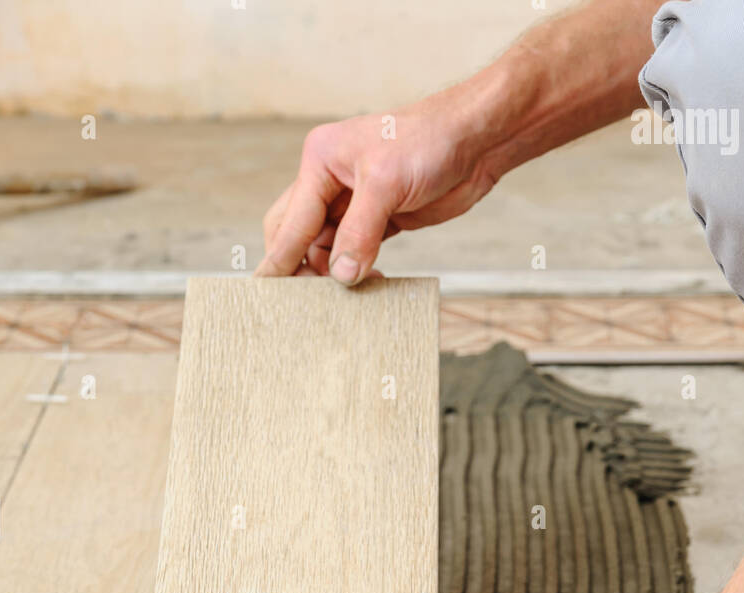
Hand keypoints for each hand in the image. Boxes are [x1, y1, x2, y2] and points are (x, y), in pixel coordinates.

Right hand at [255, 84, 500, 285]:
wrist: (476, 141)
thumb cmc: (429, 142)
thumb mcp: (387, 184)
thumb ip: (359, 232)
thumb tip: (341, 275)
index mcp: (320, 161)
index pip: (292, 221)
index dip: (280, 259)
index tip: (267, 291)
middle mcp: (331, 181)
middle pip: (296, 234)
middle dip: (299, 266)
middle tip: (306, 301)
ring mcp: (355, 202)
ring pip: (326, 247)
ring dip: (332, 274)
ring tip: (346, 296)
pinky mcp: (380, 220)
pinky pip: (354, 252)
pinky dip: (355, 271)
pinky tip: (367, 284)